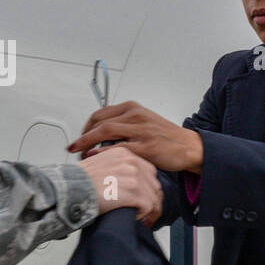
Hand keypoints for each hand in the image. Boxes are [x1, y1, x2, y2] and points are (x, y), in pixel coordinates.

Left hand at [69, 100, 202, 173]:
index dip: (84, 128)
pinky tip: (94, 157)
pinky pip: (119, 147)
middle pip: (98, 122)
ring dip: (87, 143)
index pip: (99, 114)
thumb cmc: (165, 138)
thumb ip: (122, 125)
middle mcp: (135, 115)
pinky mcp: (146, 146)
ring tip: (79, 155)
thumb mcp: (142, 123)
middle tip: (75, 149)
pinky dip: (103, 152)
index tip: (78, 138)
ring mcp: (141, 130)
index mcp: (132, 108)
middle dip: (82, 137)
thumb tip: (97, 135)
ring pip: (105, 132)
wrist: (189, 147)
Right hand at [79, 145, 162, 225]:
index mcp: (124, 153)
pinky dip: (142, 215)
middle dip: (151, 200)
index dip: (148, 187)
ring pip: (153, 197)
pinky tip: (133, 216)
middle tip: (145, 210)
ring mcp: (133, 177)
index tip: (145, 197)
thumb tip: (125, 181)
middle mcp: (131, 162)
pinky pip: (147, 207)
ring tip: (139, 215)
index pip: (148, 171)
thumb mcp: (99, 163)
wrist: (71, 188)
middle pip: (154, 185)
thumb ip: (116, 167)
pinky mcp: (132, 192)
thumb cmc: (79, 180)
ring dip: (147, 209)